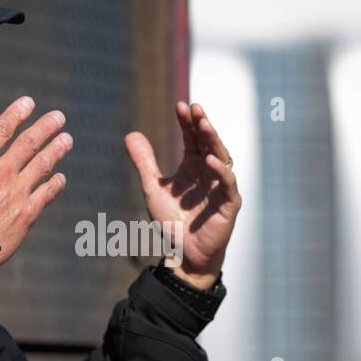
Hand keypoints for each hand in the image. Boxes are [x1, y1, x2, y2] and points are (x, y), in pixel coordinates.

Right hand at [0, 96, 72, 266]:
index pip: (1, 130)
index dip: (17, 113)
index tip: (29, 102)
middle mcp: (0, 174)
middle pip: (29, 143)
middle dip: (46, 127)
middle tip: (59, 116)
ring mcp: (16, 194)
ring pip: (42, 165)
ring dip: (56, 150)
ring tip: (67, 139)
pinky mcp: (27, 214)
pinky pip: (46, 194)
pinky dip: (55, 183)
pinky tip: (61, 177)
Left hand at [124, 102, 240, 289]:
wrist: (183, 255)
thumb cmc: (172, 222)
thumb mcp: (153, 188)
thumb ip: (144, 162)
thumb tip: (130, 133)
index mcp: (194, 164)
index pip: (192, 137)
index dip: (187, 122)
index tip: (179, 105)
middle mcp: (210, 171)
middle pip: (208, 142)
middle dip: (202, 124)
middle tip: (195, 107)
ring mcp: (221, 186)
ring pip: (221, 156)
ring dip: (213, 140)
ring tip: (204, 124)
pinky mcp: (229, 203)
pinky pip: (227, 183)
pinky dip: (221, 171)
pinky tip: (210, 159)